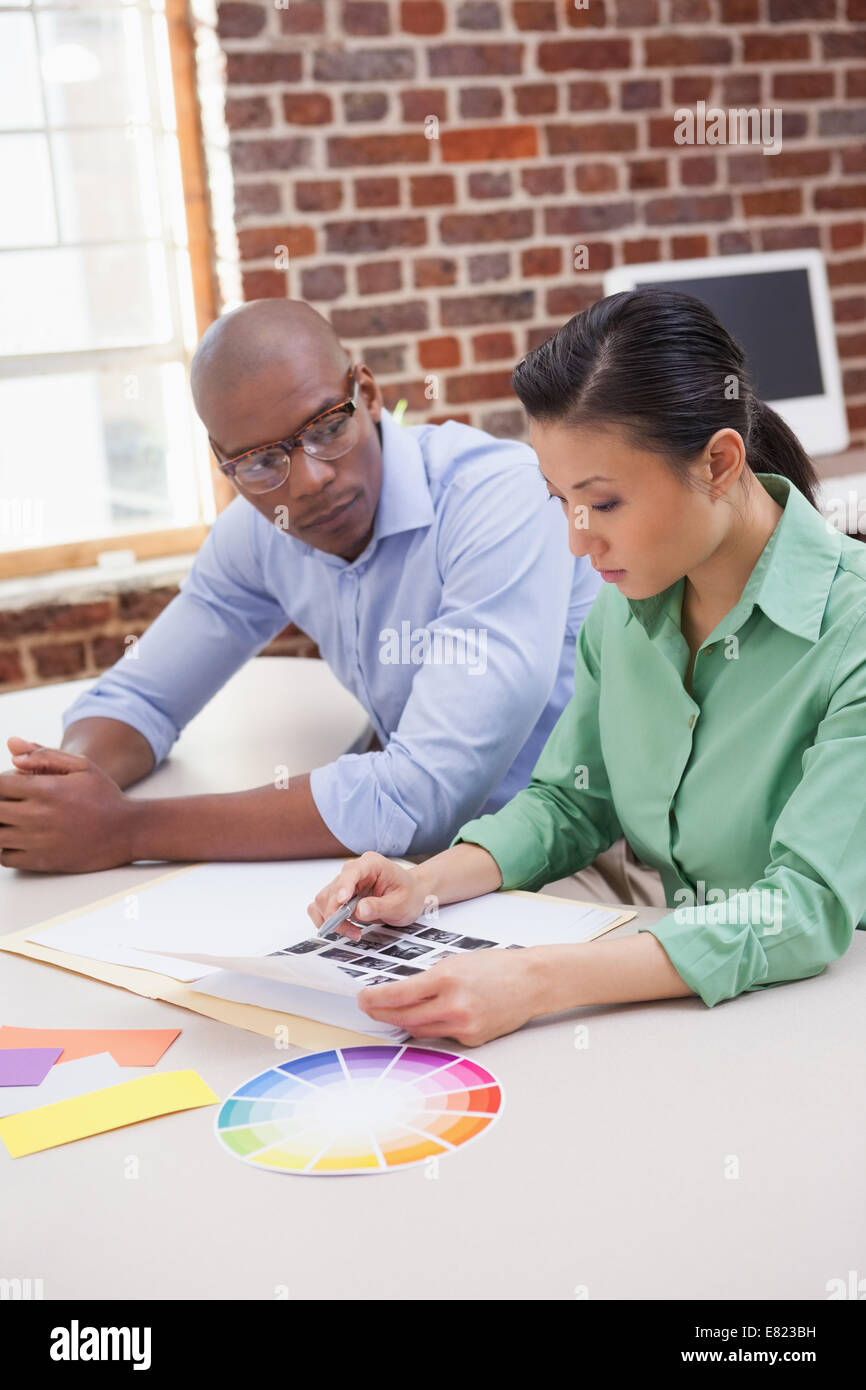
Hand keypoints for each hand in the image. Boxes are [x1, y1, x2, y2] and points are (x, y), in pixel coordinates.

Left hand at [0, 737, 136, 872]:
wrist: (128, 831)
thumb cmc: (105, 796)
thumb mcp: (82, 766)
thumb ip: (45, 755)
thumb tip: (13, 754)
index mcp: (46, 790)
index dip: (2, 782)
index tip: (13, 785)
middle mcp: (37, 816)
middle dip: (0, 802)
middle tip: (14, 802)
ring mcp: (37, 841)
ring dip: (2, 824)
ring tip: (15, 819)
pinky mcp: (41, 862)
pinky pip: (4, 857)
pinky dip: (5, 848)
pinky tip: (19, 839)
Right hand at [307, 850, 428, 939]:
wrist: (412, 895)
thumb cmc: (409, 895)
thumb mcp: (401, 903)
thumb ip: (380, 906)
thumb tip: (359, 911)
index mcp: (371, 864)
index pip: (350, 872)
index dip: (343, 887)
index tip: (342, 901)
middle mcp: (353, 871)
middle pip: (332, 891)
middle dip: (337, 915)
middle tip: (353, 932)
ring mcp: (344, 883)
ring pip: (323, 901)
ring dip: (332, 920)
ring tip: (353, 932)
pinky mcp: (339, 896)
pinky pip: (321, 907)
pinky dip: (326, 920)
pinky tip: (343, 928)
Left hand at [357, 948, 541, 1046]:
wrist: (532, 982)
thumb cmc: (497, 966)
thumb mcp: (457, 962)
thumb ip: (429, 979)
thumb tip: (401, 994)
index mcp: (447, 979)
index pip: (399, 994)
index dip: (375, 998)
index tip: (363, 997)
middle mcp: (453, 1006)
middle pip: (404, 1016)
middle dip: (382, 1013)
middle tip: (368, 1007)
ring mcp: (463, 1026)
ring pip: (419, 1029)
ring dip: (402, 1021)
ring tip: (390, 1013)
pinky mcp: (472, 1039)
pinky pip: (441, 1035)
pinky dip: (431, 1027)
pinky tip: (427, 1017)